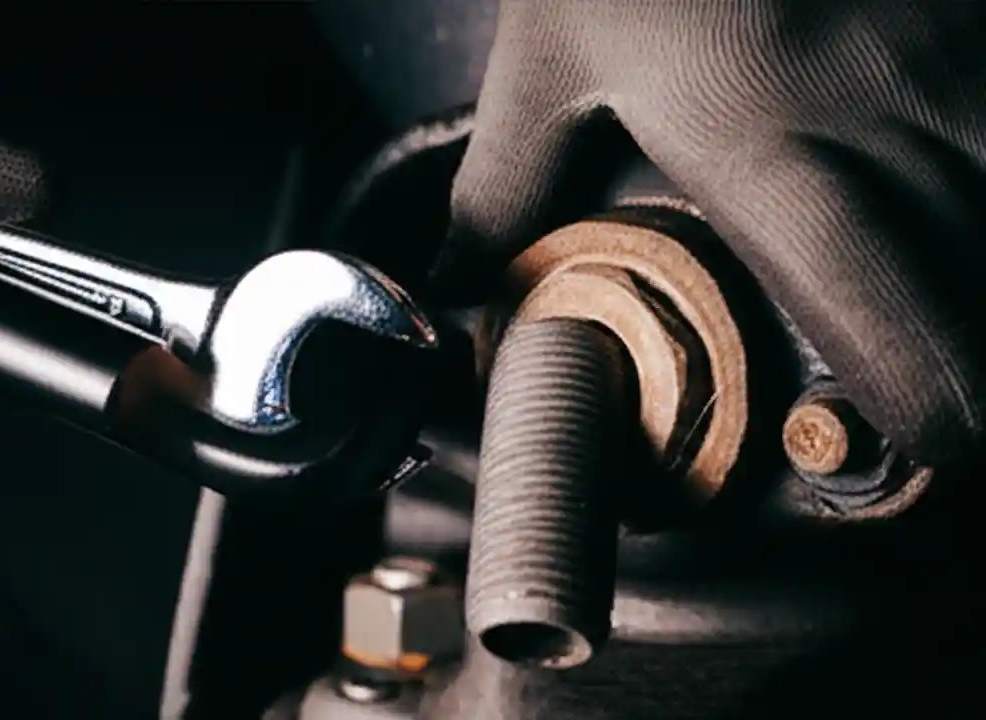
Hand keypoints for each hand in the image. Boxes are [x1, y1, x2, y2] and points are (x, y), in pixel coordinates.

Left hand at [438, 0, 983, 464]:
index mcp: (773, 161)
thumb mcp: (543, 67)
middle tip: (947, 406)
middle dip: (978, 376)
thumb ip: (502, 194)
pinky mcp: (982, 23)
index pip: (893, 335)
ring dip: (985, 285)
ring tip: (950, 317)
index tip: (923, 450)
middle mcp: (890, 126)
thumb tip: (461, 283)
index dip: (929, 418)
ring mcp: (956, 67)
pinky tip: (957, 214)